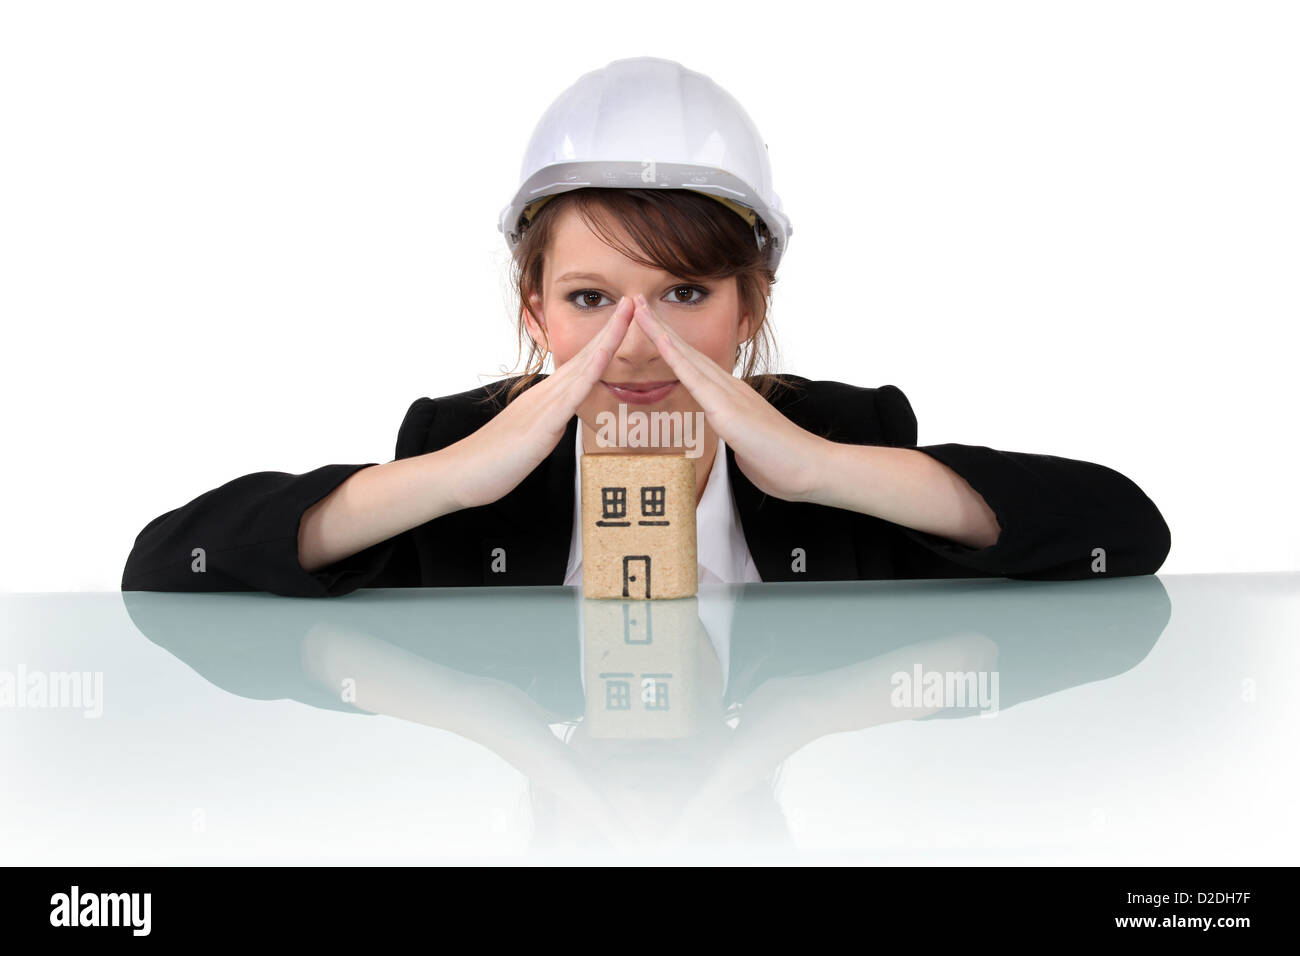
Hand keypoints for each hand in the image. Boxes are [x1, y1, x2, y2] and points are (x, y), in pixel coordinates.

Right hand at [450, 295, 633, 509]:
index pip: (581, 364)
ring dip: (608, 337)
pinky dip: (592, 370)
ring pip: (584, 364)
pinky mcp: (544, 421)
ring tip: (628, 311)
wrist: (462, 471)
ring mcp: (544, 403)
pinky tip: (606, 354)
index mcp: (546, 397)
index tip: (623, 321)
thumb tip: (559, 420)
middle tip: (632, 300)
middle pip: (586, 354)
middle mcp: (546, 392)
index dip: (603, 341)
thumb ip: (546, 424)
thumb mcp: (530, 437)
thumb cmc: (494, 460)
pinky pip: (573, 392)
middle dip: (611, 327)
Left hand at [629, 292, 831, 502]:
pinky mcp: (729, 411)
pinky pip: (697, 380)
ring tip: (640, 309)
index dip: (672, 345)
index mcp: (732, 396)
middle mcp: (730, 387)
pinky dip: (677, 358)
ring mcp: (730, 395)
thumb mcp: (747, 443)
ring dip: (662, 332)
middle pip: (688, 352)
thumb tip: (728, 434)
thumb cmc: (781, 460)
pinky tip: (662, 341)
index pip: (695, 366)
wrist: (810, 468)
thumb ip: (734, 433)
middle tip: (637, 302)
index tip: (652, 328)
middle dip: (661, 327)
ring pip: (689, 357)